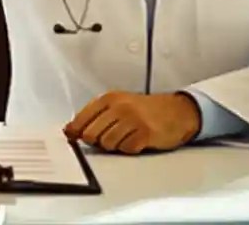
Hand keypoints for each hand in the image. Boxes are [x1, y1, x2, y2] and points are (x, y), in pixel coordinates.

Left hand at [63, 91, 200, 154]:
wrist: (178, 111)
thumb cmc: (146, 109)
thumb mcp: (118, 104)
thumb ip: (95, 116)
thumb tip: (71, 130)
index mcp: (109, 99)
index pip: (81, 118)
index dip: (75, 131)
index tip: (72, 137)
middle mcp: (119, 107)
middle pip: (91, 134)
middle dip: (96, 141)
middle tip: (107, 138)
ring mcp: (132, 120)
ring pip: (107, 144)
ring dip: (114, 146)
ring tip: (124, 138)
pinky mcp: (144, 133)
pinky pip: (125, 149)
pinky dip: (129, 149)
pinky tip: (136, 141)